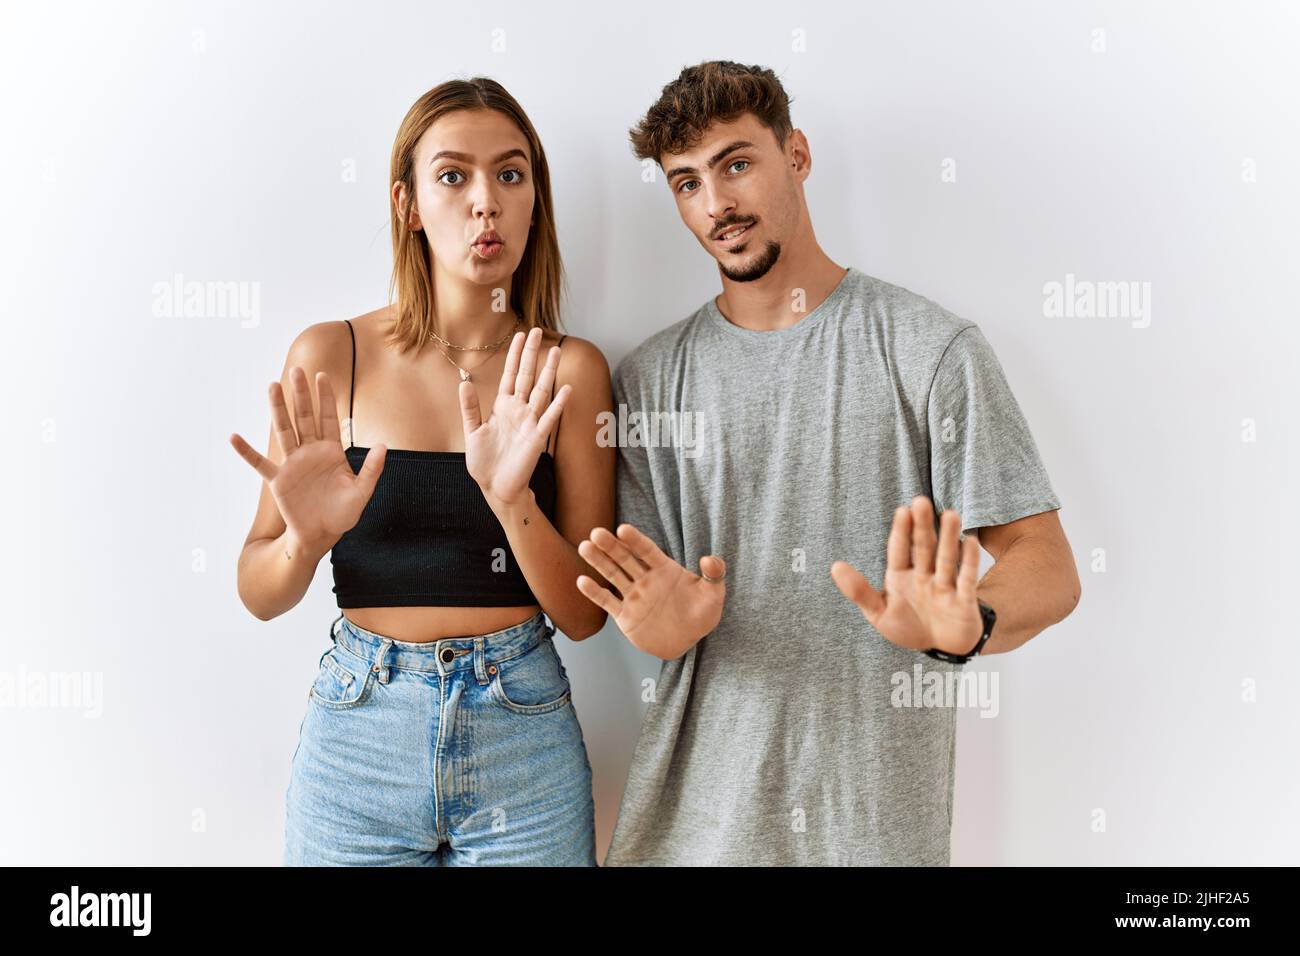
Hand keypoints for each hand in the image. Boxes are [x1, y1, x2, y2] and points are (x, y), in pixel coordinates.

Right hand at [229, 367, 385, 554]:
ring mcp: (293, 464)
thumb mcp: (362, 492)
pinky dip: (247, 452)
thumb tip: (383, 445)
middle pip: (305, 417)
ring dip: (277, 409)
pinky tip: (234, 437)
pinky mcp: (279, 480)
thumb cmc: (342, 513)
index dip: (326, 398)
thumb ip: (373, 469)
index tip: (322, 375)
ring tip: (272, 386)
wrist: (321, 534)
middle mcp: (310, 452)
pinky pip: (260, 463)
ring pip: (284, 430)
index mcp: (332, 452)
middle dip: (301, 394)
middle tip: (297, 369)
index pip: (329, 419)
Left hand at [461, 326, 570, 506]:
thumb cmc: (484, 461)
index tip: (519, 335)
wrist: (495, 487)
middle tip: (538, 331)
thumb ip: (470, 408)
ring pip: (540, 391)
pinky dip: (558, 405)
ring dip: (548, 372)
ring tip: (557, 351)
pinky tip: (567, 389)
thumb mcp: (472, 431)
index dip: (514, 355)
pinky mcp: (536, 438)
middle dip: (532, 354)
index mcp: (502, 407)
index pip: (510, 375)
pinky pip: (549, 418)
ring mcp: (529, 422)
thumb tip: (464, 382)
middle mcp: (518, 410)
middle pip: (526, 376)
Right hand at [575, 523, 725, 659]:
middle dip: (611, 546)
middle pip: (625, 559)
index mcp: (664, 569)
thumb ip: (713, 576)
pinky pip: (608, 602)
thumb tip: (710, 558)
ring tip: (584, 547)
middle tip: (596, 533)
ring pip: (613, 575)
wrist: (687, 642)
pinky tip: (582, 581)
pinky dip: (595, 593)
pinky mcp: (625, 615)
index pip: (647, 551)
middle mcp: (645, 579)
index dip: (635, 540)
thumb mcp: (713, 595)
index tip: (623, 529)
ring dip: (599, 562)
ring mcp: (633, 596)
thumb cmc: (701, 615)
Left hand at [830, 495, 982, 654]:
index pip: (899, 550)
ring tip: (949, 514)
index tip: (902, 511)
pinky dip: (968, 562)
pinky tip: (968, 541)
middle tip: (920, 502)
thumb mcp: (879, 613)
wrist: (941, 647)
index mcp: (901, 576)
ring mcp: (944, 587)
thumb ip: (859, 591)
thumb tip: (834, 566)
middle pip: (923, 548)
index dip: (901, 531)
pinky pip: (966, 579)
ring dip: (948, 538)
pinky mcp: (963, 601)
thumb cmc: (909, 626)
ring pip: (946, 559)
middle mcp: (924, 576)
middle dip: (922, 527)